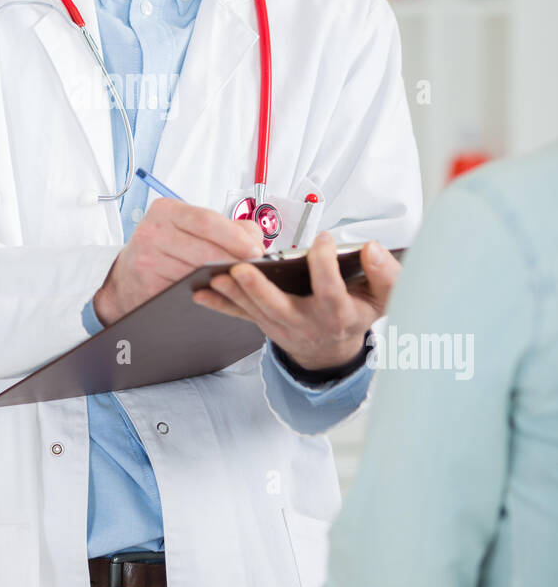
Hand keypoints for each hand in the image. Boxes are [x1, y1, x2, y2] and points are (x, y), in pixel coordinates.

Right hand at [93, 199, 264, 326]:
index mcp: (166, 210)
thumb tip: (255, 238)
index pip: (206, 220)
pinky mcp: (147, 284)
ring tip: (237, 280)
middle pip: (204, 249)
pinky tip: (215, 292)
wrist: (126, 276)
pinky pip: (183, 289)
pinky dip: (203, 292)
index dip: (235, 236)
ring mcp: (147, 259)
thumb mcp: (188, 227)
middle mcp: (152, 231)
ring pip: (196, 271)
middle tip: (252, 269)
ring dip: (221, 278)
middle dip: (233, 261)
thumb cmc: (163, 247)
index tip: (255, 249)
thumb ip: (227, 227)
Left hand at [192, 230, 401, 371]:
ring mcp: (282, 326)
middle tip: (242, 269)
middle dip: (260, 289)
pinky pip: (240, 315)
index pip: (331, 291)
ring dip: (233, 293)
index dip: (326, 265)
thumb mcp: (383, 297)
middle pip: (281, 308)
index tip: (324, 239)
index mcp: (338, 314)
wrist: (333, 347)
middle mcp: (307, 323)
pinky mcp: (264, 324)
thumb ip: (385, 274)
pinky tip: (200, 292)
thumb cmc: (356, 312)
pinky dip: (219, 305)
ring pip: (255, 310)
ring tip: (216, 274)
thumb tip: (372, 249)